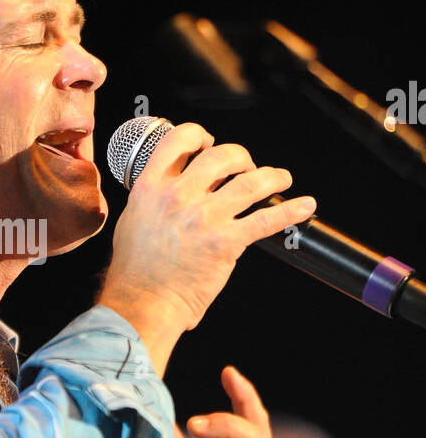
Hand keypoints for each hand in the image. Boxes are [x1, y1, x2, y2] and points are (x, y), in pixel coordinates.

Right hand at [99, 121, 316, 333]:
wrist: (144, 301)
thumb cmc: (135, 270)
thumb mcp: (132, 219)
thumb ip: (152, 198)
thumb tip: (170, 186)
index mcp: (151, 187)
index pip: (178, 141)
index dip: (198, 135)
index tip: (208, 141)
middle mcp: (178, 197)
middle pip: (221, 156)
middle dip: (241, 157)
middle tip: (247, 167)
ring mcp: (205, 218)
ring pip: (250, 182)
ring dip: (272, 176)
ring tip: (281, 179)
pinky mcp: (227, 241)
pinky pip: (266, 219)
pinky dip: (290, 210)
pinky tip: (305, 206)